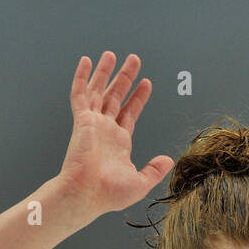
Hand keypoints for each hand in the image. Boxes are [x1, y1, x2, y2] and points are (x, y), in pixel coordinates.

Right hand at [57, 51, 174, 215]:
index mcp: (119, 142)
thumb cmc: (109, 194)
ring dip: (105, 72)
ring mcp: (92, 123)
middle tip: (134, 60)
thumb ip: (154, 170)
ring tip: (112, 54)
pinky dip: (82, 77)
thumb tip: (168, 160)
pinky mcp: (81, 120)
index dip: (138, 98)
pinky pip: (80, 94)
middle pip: (116, 97)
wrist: (86, 194)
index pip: (130, 113)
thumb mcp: (140, 183)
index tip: (146, 83)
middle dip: (125, 78)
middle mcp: (105, 130)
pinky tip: (86, 60)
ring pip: (99, 90)